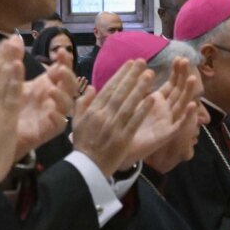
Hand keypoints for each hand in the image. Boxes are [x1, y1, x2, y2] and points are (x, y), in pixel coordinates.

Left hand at [12, 49, 76, 155]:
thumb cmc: (5, 105)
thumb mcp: (8, 80)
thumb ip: (13, 59)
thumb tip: (14, 37)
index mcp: (45, 84)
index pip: (61, 69)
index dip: (64, 60)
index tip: (60, 51)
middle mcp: (51, 98)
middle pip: (70, 85)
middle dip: (69, 75)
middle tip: (60, 68)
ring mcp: (51, 114)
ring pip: (68, 104)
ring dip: (63, 95)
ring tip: (52, 89)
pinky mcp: (47, 130)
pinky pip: (60, 125)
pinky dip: (58, 117)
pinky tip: (51, 110)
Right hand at [69, 59, 156, 177]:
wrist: (87, 167)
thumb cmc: (83, 144)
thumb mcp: (77, 122)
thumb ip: (82, 103)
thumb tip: (91, 86)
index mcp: (92, 110)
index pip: (108, 88)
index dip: (120, 74)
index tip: (130, 63)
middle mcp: (103, 116)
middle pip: (120, 92)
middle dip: (132, 76)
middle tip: (143, 62)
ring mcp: (114, 127)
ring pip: (129, 104)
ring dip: (140, 88)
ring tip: (150, 74)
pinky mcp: (123, 138)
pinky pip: (135, 121)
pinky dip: (143, 109)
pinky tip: (152, 98)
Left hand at [121, 58, 200, 165]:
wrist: (117, 147)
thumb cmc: (122, 124)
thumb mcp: (129, 101)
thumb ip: (133, 87)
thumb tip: (133, 67)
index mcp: (157, 102)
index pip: (171, 84)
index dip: (176, 72)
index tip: (179, 58)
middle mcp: (165, 111)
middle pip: (179, 91)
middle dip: (183, 77)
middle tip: (186, 61)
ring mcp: (168, 122)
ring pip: (182, 105)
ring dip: (188, 92)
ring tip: (192, 79)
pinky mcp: (167, 135)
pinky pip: (179, 125)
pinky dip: (187, 116)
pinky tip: (191, 105)